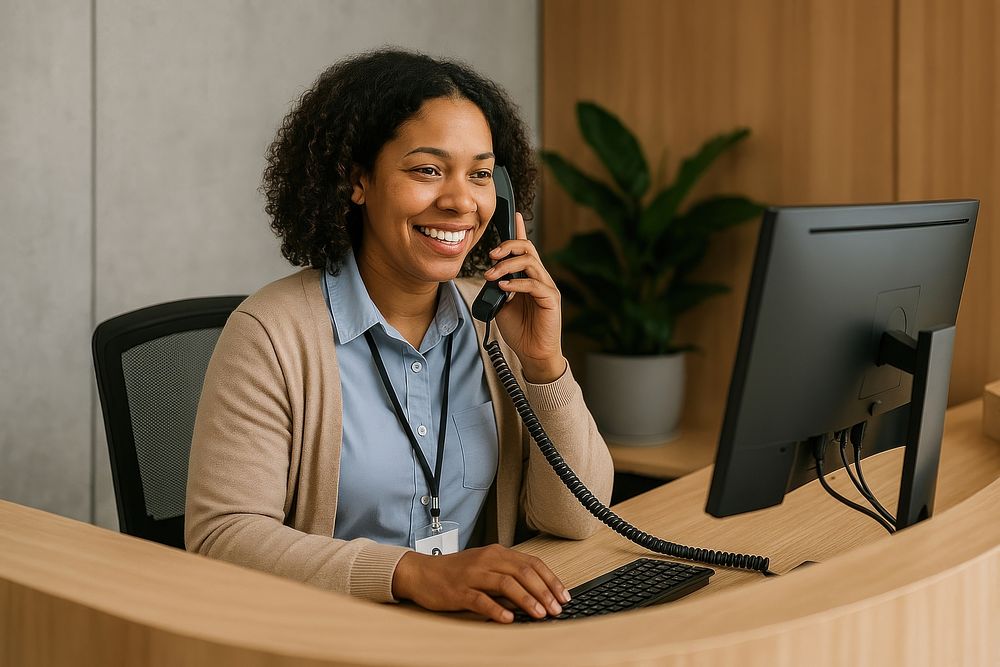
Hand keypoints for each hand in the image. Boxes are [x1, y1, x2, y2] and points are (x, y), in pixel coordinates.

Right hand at [391, 544, 570, 622]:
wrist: (422, 572)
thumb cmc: (456, 572)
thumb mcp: (486, 567)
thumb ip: (508, 575)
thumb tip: (538, 591)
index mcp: (497, 553)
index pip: (532, 563)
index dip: (550, 579)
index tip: (563, 596)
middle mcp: (487, 560)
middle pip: (523, 572)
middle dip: (544, 591)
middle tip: (556, 608)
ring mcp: (473, 574)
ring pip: (506, 584)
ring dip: (526, 599)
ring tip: (539, 614)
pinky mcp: (459, 591)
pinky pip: (481, 599)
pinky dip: (497, 609)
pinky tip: (508, 619)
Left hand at [484, 212, 567, 383]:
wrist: (532, 353)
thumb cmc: (519, 330)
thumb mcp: (502, 305)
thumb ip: (498, 288)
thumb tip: (491, 276)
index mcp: (528, 276)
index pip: (525, 248)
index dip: (520, 230)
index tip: (513, 214)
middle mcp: (540, 277)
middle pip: (527, 248)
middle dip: (507, 247)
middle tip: (490, 256)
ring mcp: (547, 287)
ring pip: (530, 262)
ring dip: (507, 265)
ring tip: (492, 276)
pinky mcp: (551, 299)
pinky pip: (534, 283)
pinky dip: (516, 283)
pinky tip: (504, 288)